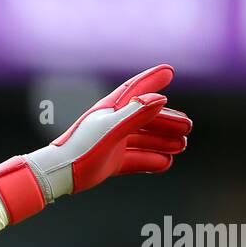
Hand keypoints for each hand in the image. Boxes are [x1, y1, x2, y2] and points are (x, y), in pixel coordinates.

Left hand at [0, 64, 192, 224]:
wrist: (57, 175)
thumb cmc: (80, 149)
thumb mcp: (110, 130)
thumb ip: (135, 115)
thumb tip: (160, 100)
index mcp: (110, 110)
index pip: (135, 90)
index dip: (151, 80)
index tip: (169, 71)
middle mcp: (112, 124)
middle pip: (145, 119)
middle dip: (167, 121)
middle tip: (188, 127)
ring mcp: (111, 143)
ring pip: (143, 139)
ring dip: (162, 142)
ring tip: (182, 146)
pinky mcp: (109, 161)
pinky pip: (135, 159)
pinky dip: (150, 160)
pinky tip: (166, 163)